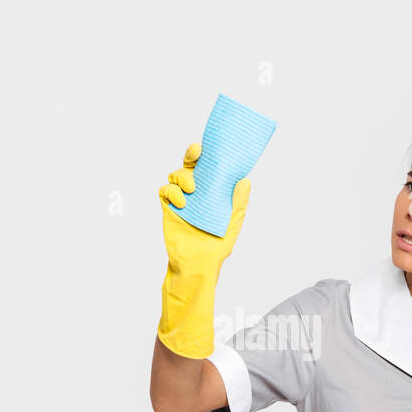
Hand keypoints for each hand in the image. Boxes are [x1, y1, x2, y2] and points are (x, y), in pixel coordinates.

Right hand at [159, 142, 250, 273]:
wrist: (197, 266)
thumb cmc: (216, 247)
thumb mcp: (232, 225)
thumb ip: (239, 205)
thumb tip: (245, 181)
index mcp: (212, 193)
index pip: (210, 169)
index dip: (209, 155)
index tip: (211, 146)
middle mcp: (196, 193)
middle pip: (190, 166)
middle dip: (192, 154)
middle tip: (197, 152)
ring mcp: (181, 200)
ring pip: (176, 175)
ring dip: (183, 176)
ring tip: (192, 189)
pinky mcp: (169, 209)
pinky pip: (166, 191)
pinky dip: (172, 192)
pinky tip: (183, 202)